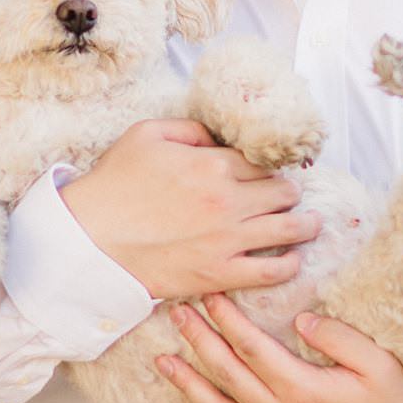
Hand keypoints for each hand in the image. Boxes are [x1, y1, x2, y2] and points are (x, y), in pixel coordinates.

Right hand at [62, 118, 320, 300]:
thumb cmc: (114, 185)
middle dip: (290, 192)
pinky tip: (292, 259)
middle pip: (284, 192)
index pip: (263, 162)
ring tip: (311, 224)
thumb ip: (190, 129)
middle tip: (291, 195)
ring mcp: (228, 240)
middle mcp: (228, 200)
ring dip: (306, 225)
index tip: (273, 170)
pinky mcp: (220, 273)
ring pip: (289, 230)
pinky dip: (289, 264)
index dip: (270, 165)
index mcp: (212, 164)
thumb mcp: (147, 135)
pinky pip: (272, 270)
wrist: (92, 239)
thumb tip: (218, 137)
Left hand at [160, 295, 402, 402]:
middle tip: (177, 314)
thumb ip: (339, 337)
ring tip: (163, 360)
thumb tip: (300, 319)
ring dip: (189, 384)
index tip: (209, 296)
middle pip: (227, 373)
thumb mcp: (380, 364)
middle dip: (198, 340)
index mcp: (303, 390)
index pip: (252, 346)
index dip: (227, 318)